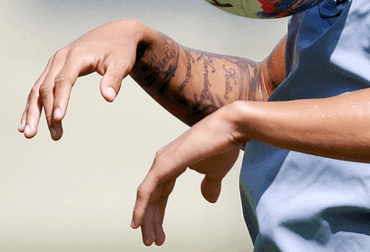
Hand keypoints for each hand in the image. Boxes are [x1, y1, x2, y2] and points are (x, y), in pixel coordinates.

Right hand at [18, 19, 145, 140]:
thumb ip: (114, 79)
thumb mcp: (122, 63)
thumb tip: (108, 98)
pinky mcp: (53, 68)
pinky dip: (33, 105)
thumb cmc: (120, 50)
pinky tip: (26, 123)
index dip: (60, 100)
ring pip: (38, 89)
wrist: (115, 33)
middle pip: (46, 87)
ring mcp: (54, 63)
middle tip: (54, 136)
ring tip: (29, 134)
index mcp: (76, 55)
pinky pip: (39, 88)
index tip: (59, 119)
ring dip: (33, 112)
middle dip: (46, 112)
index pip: (63, 80)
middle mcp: (60, 58)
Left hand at [131, 105, 242, 245]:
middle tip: (152, 241)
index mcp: (172, 162)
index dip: (159, 213)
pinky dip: (141, 208)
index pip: (161, 192)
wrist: (231, 128)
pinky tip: (139, 223)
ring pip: (148, 196)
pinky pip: (147, 191)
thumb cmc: (224, 145)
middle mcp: (163, 161)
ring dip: (147, 219)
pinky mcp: (164, 164)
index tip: (159, 232)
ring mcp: (162, 162)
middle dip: (152, 220)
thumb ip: (209, 185)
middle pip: (152, 196)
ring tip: (149, 240)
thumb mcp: (215, 172)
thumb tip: (209, 198)